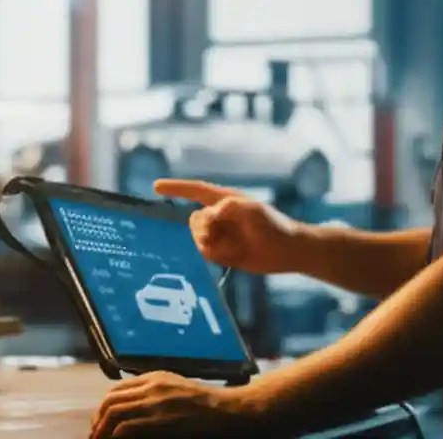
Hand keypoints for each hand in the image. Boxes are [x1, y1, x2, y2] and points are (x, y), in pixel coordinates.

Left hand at [89, 371, 267, 437]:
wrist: (230, 411)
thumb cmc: (210, 406)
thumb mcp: (180, 389)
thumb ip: (159, 393)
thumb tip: (137, 409)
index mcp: (155, 377)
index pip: (116, 390)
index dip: (104, 409)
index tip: (101, 425)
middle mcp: (151, 386)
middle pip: (109, 401)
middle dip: (98, 421)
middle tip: (96, 437)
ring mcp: (154, 402)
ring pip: (112, 414)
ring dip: (102, 431)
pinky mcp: (158, 420)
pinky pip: (124, 428)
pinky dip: (115, 437)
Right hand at [155, 179, 304, 274]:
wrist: (287, 250)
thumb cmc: (272, 225)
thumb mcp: (252, 210)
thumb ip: (227, 208)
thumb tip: (206, 217)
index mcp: (225, 200)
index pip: (195, 190)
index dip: (176, 188)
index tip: (155, 186)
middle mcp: (220, 216)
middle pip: (194, 219)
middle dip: (201, 228)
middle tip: (214, 233)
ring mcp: (221, 234)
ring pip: (197, 237)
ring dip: (208, 243)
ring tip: (230, 247)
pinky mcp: (224, 251)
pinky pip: (206, 252)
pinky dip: (214, 254)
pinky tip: (233, 256)